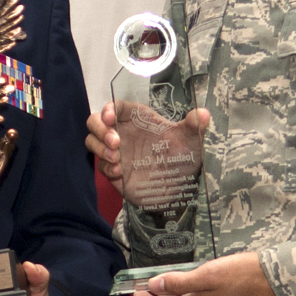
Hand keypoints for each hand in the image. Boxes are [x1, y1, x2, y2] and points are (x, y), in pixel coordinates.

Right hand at [86, 101, 209, 203]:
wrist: (178, 189)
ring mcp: (115, 151)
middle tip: (116, 142)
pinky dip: (106, 168)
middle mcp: (122, 132)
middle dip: (100, 129)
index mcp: (137, 118)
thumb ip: (194, 126)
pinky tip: (120, 172)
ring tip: (117, 158)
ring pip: (92, 141)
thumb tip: (203, 114)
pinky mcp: (113, 170)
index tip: (110, 117)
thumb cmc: (182, 158)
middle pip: (95, 122)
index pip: (115, 106)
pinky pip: (100, 166)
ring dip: (99, 148)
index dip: (108, 109)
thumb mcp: (190, 141)